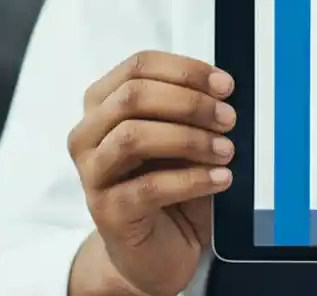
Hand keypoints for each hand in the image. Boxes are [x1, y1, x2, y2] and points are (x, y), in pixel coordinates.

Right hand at [67, 52, 236, 295]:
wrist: (155, 250)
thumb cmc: (169, 184)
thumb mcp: (183, 138)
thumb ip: (192, 111)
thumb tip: (225, 90)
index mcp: (104, 104)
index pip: (138, 67)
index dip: (185, 70)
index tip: (225, 86)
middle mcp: (88, 134)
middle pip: (132, 96)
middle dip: (189, 102)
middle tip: (228, 118)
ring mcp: (93, 173)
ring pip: (133, 137)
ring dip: (189, 139)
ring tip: (226, 150)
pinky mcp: (106, 211)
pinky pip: (148, 187)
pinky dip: (192, 179)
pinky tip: (221, 179)